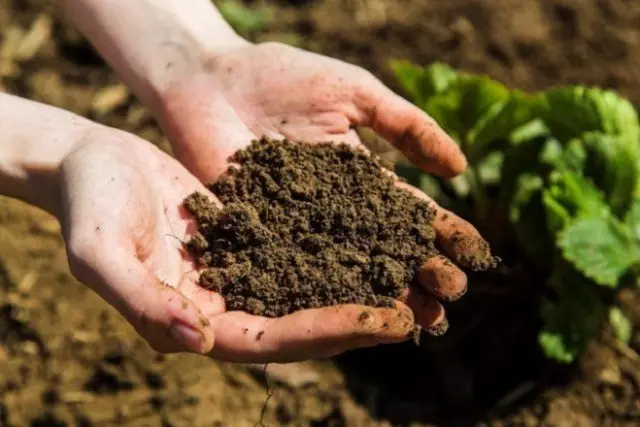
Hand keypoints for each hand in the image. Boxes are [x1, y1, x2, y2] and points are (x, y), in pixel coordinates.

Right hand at [58, 128, 416, 361]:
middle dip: (365, 319)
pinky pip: (304, 250)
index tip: (389, 321)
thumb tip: (198, 339)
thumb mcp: (100, 252)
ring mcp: (242, 274)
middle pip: (305, 324)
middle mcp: (226, 307)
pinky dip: (342, 249)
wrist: (94, 163)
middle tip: (425, 308)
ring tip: (419, 280)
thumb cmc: (88, 206)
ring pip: (312, 289)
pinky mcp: (252, 240)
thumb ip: (143, 300)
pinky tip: (380, 239)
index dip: (332, 333)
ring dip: (364, 287)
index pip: (273, 340)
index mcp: (196, 323)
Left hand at [158, 42, 493, 326]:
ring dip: (382, 295)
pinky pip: (294, 272)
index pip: (409, 213)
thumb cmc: (283, 77)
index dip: (442, 235)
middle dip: (420, 275)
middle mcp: (333, 213)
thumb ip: (406, 126)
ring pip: (347, 270)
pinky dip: (324, 295)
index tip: (474, 257)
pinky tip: (350, 316)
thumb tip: (461, 169)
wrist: (212, 78)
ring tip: (418, 320)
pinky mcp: (258, 239)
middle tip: (451, 301)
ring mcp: (297, 229)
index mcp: (360, 179)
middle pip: (383, 251)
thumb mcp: (355, 94)